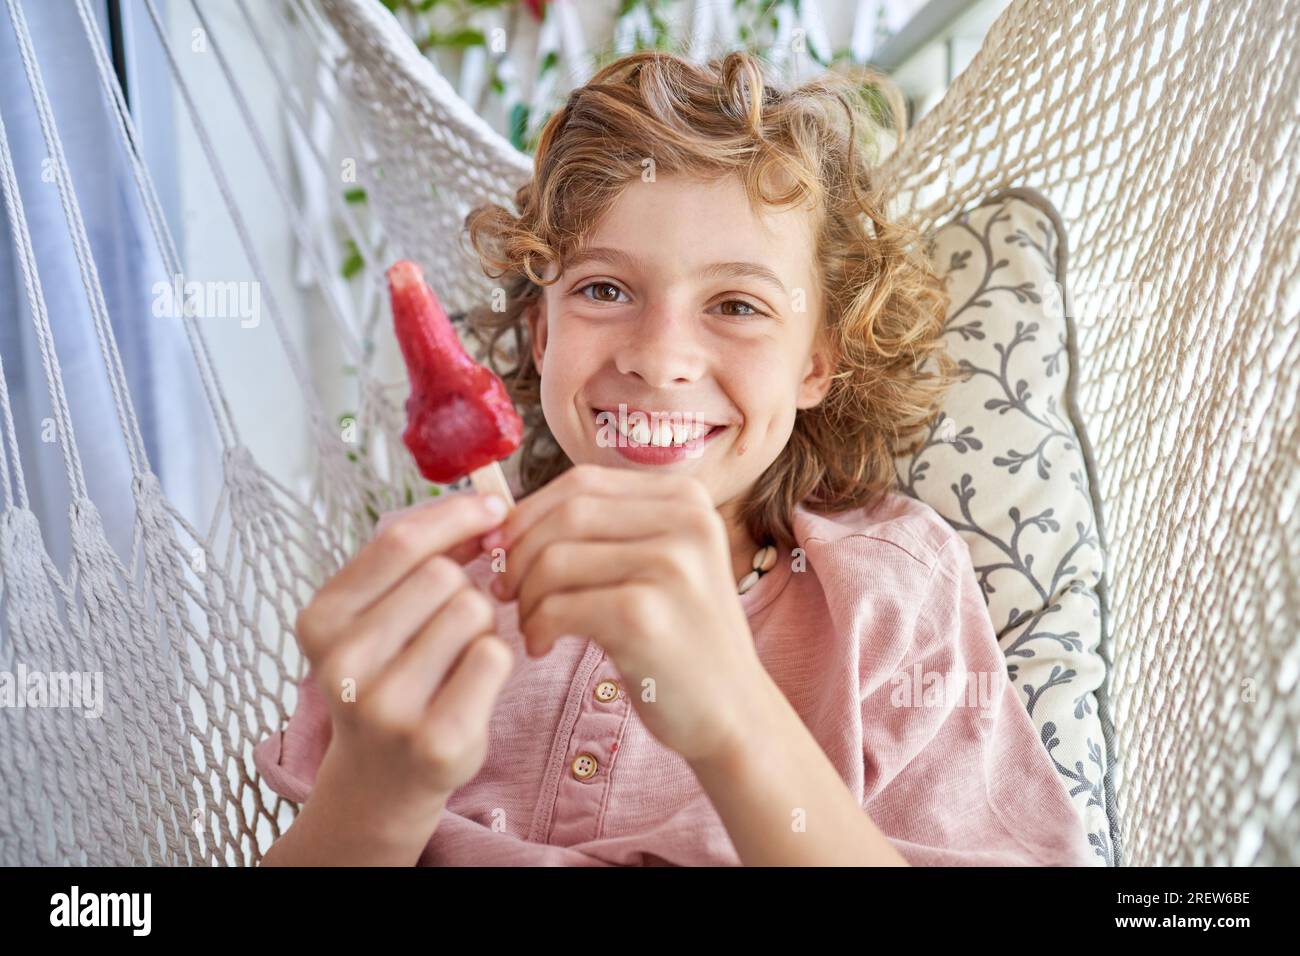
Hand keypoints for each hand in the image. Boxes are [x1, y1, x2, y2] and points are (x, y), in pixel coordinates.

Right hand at [293, 492, 514, 822]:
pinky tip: (469, 687)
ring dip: (481, 627)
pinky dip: (496, 662)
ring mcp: (387, 706)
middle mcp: (344, 662)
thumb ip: (419, 561)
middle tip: (450, 625)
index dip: (456, 514)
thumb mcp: (378, 616)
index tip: (493, 506)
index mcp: (321, 620)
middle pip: (442, 576)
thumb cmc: (387, 681)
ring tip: (454, 659)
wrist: (380, 782)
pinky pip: (495, 656)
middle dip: (463, 588)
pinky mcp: (436, 740)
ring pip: (472, 612)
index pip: (399, 540)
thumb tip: (487, 508)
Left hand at [481, 464, 768, 764]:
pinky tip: (543, 646)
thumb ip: (605, 529)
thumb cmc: (677, 637)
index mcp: (687, 498)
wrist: (732, 712)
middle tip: (505, 591)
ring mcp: (671, 567)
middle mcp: (687, 522)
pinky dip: (536, 627)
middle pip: (567, 515)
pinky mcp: (645, 616)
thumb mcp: (660, 562)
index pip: (582, 482)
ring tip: (529, 624)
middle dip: (520, 554)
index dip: (530, 513)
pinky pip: (557, 607)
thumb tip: (504, 518)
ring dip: (525, 596)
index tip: (505, 549)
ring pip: (555, 560)